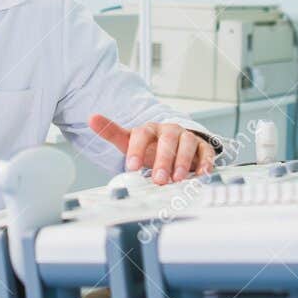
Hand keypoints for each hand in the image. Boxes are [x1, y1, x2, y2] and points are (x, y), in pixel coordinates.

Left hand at [89, 114, 215, 185]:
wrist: (174, 145)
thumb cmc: (151, 146)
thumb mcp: (130, 141)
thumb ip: (111, 132)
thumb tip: (92, 117)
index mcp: (150, 129)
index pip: (142, 134)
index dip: (137, 149)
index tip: (131, 167)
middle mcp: (170, 130)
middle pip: (167, 140)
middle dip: (163, 160)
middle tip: (158, 179)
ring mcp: (187, 137)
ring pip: (187, 144)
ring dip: (183, 162)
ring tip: (177, 179)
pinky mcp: (202, 146)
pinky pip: (205, 151)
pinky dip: (205, 162)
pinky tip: (201, 174)